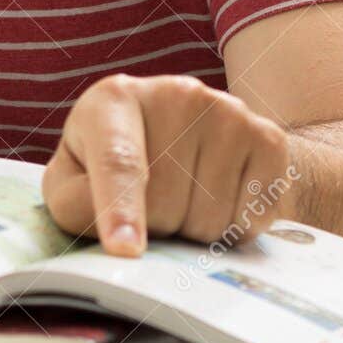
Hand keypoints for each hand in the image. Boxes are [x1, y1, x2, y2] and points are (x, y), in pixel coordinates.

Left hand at [41, 74, 292, 255]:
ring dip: (193, 232)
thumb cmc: (121, 164)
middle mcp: (172, 93)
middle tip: (152, 210)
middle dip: (154, 227)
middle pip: (164, 201)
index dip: (120, 208)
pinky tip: (220, 202)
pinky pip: (250, 218)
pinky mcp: (267, 138)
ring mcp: (226, 111)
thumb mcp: (77, 179)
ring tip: (184, 202)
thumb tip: (113, 237)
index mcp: (113, 100)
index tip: (124, 249)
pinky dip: (233, 230)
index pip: (118, 160)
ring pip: (209, 216)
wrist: (197, 140)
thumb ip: (75, 204)